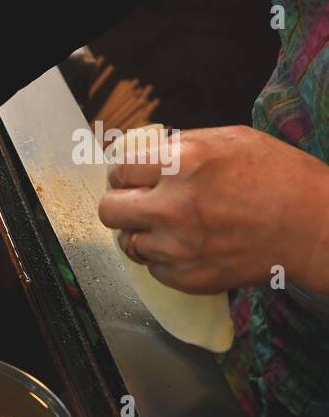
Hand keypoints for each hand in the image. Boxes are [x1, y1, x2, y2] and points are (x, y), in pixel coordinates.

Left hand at [98, 125, 328, 293]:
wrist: (316, 227)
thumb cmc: (282, 178)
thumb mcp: (232, 139)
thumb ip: (180, 146)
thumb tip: (144, 155)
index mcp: (181, 163)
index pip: (119, 169)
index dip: (124, 174)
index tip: (130, 179)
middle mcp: (173, 205)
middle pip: (110, 210)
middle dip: (121, 205)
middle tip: (137, 204)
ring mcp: (178, 246)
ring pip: (129, 243)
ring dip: (144, 234)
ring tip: (172, 227)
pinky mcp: (187, 276)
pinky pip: (153, 269)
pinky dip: (166, 259)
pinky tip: (190, 247)